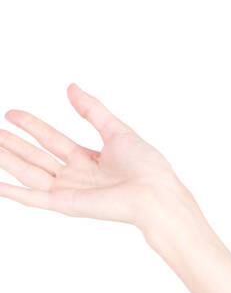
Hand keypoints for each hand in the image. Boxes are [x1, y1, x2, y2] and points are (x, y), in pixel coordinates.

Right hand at [0, 83, 198, 232]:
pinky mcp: (67, 204)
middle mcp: (76, 176)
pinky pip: (34, 198)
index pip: (51, 139)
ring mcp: (69, 191)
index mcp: (88, 160)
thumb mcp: (116, 130)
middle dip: (12, 144)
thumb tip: (71, 87)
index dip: (31, 126)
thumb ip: (92, 110)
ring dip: (7, 160)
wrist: (155, 194)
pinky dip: (13, 192)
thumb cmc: (146, 167)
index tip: (11, 113)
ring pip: (29, 173)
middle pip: (35, 157)